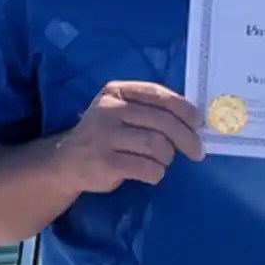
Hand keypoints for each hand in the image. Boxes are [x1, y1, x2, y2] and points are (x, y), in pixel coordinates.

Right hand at [53, 80, 204, 193]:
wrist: (66, 162)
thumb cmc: (104, 136)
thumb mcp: (119, 111)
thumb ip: (148, 110)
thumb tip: (193, 121)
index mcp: (116, 91)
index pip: (158, 94)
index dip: (184, 108)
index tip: (198, 122)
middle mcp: (109, 108)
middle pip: (162, 122)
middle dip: (186, 138)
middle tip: (197, 152)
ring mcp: (105, 135)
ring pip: (157, 145)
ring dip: (167, 157)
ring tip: (162, 162)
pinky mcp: (105, 161)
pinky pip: (146, 167)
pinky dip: (156, 173)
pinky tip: (151, 173)